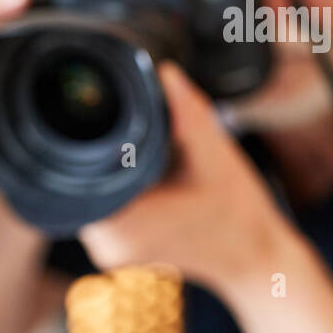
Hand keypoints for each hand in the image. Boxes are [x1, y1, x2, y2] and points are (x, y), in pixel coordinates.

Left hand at [77, 62, 293, 293]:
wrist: (255, 261)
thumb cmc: (239, 214)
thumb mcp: (216, 156)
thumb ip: (187, 113)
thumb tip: (164, 72)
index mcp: (125, 225)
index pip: (77, 174)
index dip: (87, 142)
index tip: (107, 120)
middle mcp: (106, 246)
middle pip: (77, 184)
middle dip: (100, 157)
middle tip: (134, 136)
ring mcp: (108, 253)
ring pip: (88, 196)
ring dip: (108, 174)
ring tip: (146, 161)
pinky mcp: (116, 252)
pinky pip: (101, 209)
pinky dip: (116, 189)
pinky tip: (145, 179)